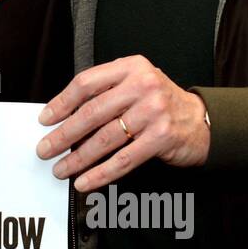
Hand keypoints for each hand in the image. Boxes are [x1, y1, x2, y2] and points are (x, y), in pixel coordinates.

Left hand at [35, 55, 209, 191]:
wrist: (202, 120)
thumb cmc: (160, 102)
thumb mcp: (135, 83)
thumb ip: (105, 92)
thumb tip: (62, 116)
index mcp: (130, 67)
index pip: (86, 83)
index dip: (62, 103)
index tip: (45, 119)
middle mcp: (143, 85)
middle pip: (92, 112)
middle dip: (64, 134)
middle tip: (45, 149)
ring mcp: (154, 111)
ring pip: (105, 139)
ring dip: (78, 158)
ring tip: (61, 168)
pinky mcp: (162, 137)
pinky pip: (124, 159)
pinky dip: (101, 173)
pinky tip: (86, 180)